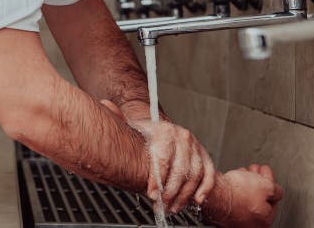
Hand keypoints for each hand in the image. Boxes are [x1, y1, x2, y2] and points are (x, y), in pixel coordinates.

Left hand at [100, 100, 215, 212]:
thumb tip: (105, 105)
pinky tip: (196, 201)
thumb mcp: (134, 129)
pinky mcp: (205, 156)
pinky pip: (209, 175)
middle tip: (161, 206)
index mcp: (164, 131)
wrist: (167, 133)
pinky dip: (204, 189)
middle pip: (179, 171)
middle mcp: (182, 137)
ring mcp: (195, 147)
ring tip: (172, 208)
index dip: (156, 179)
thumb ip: (119, 119)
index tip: (151, 193)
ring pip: (193, 176)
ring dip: (184, 196)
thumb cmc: (148, 136)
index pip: (162, 159)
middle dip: (169, 192)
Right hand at [207, 165, 283, 227]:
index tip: (265, 172)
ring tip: (243, 171)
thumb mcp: (267, 187)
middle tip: (255, 170)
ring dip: (246, 183)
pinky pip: (233, 199)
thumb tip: (277, 190)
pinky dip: (235, 188)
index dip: (270, 182)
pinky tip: (234, 179)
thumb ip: (276, 190)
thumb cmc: (238, 193)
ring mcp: (236, 219)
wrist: (214, 193)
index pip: (273, 199)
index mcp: (265, 220)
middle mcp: (251, 224)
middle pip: (259, 199)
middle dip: (258, 181)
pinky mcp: (223, 212)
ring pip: (245, 198)